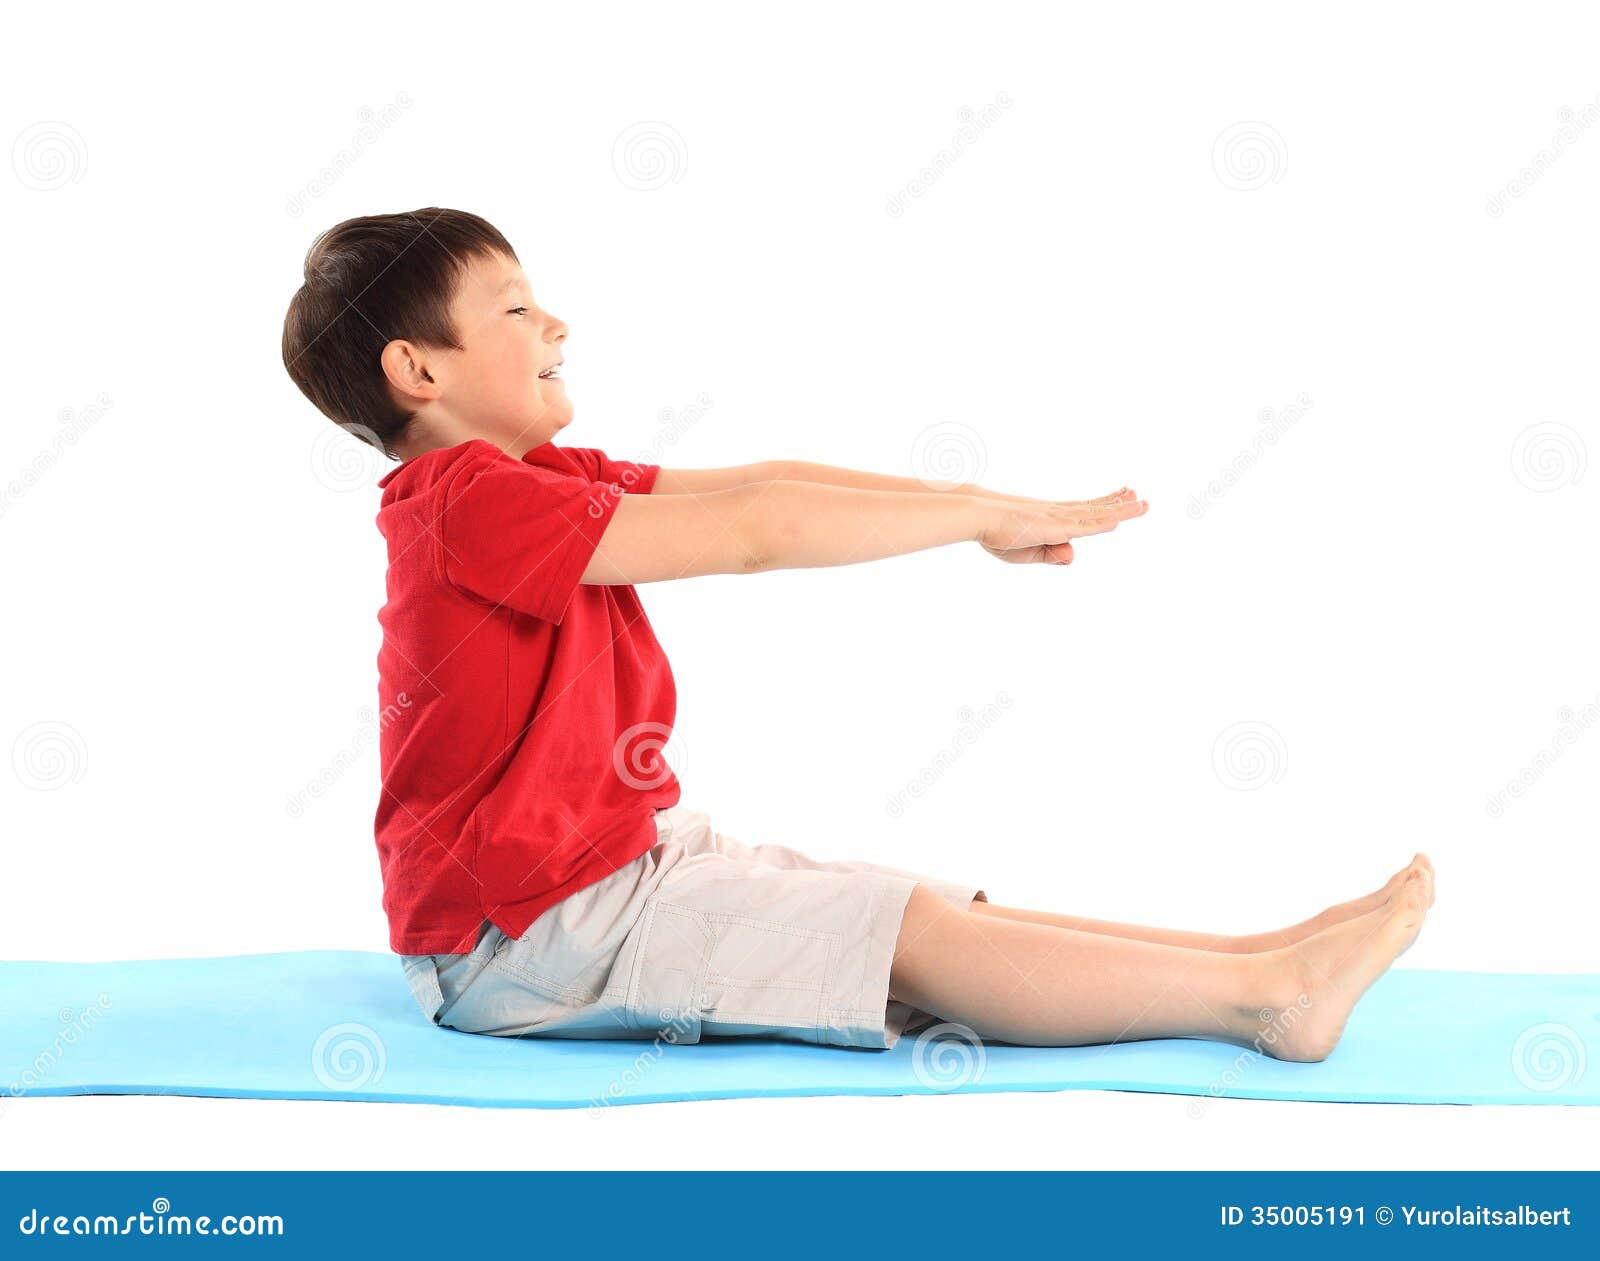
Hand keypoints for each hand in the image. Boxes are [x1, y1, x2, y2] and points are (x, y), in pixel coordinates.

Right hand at [979, 489, 1146, 564]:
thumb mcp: (1027, 553)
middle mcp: (1059, 513)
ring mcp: (1058, 518)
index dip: (1105, 504)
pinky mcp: (1054, 526)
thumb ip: (1051, 555)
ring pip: (1096, 514)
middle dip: (1120, 502)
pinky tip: (1119, 520)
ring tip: (1144, 503)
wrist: (978, 516)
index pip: (1085, 509)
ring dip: (1122, 510)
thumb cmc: (996, 533)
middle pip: (1096, 507)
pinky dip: (1102, 523)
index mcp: (1052, 517)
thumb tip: (1074, 557)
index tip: (1123, 494)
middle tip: (1140, 496)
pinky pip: (1084, 525)